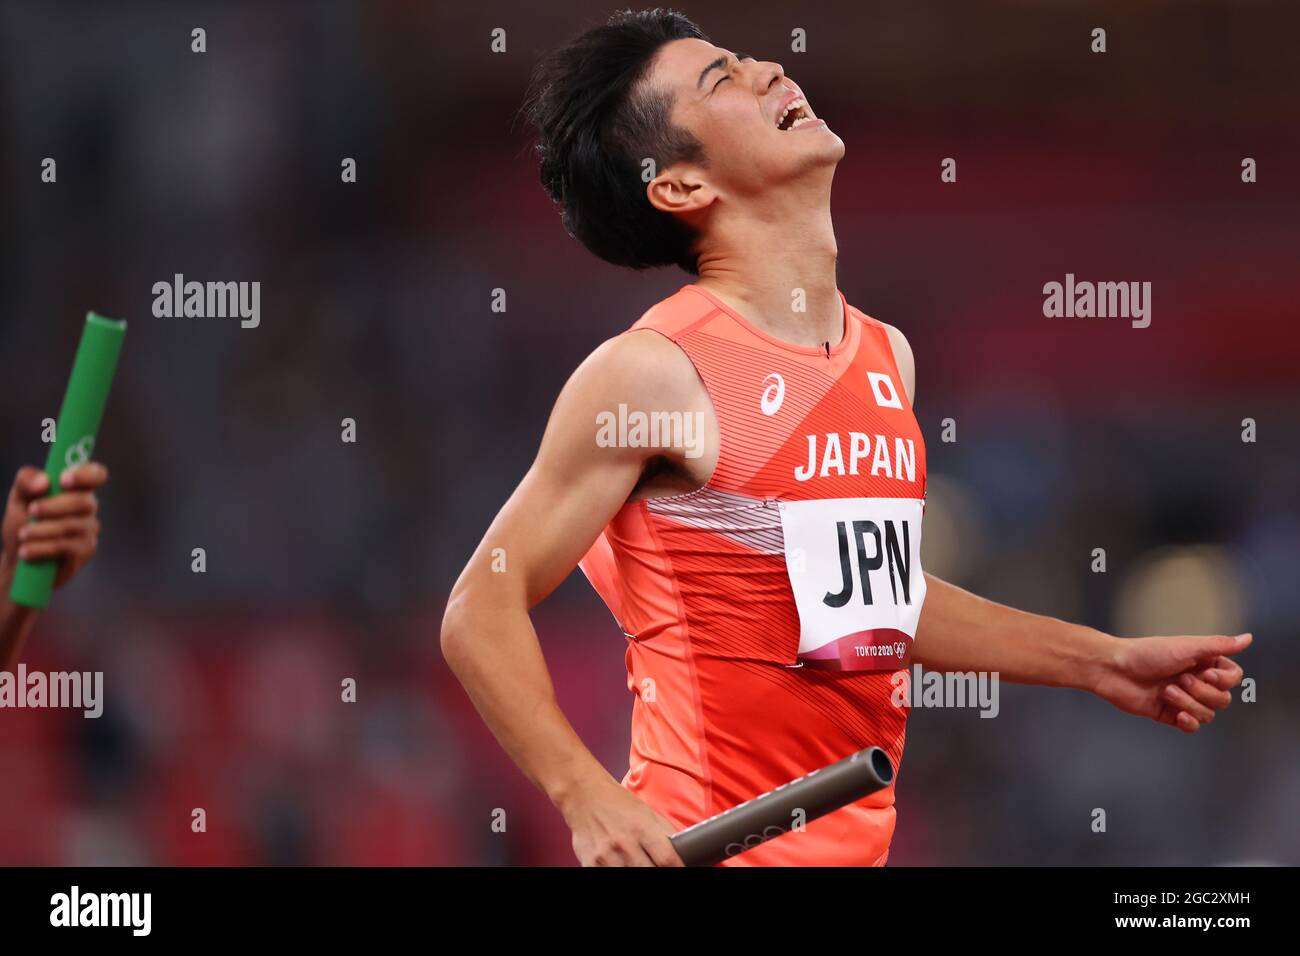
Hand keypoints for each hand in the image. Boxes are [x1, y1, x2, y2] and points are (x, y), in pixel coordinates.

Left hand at [0, 463, 108, 591]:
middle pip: (84, 501)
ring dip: (41, 530)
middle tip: (31, 511)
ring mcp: (89, 530)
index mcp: (75, 489)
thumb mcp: (18, 498)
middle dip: (53, 506)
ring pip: (72, 525)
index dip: (86, 475)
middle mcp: (88, 507)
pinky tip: (27, 551)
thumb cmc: (22, 525)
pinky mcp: (85, 551)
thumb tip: (44, 482)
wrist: (17, 561)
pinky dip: (42, 548)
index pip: (96, 475)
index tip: (63, 480)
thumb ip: (26, 481)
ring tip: (22, 536)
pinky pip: (66, 546)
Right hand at [560, 775, 684, 866]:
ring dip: (636, 871)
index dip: (678, 868)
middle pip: (650, 872)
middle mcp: (624, 843)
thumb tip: (682, 853)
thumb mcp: (646, 812)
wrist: (583, 794)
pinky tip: (621, 864)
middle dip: (656, 870)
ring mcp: (606, 856)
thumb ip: (664, 834)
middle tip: (656, 865)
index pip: (668, 860)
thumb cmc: (617, 802)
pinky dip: (618, 871)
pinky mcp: (590, 864)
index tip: (681, 870)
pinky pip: (607, 876)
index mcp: (642, 828)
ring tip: (637, 862)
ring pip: (629, 876)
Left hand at [1092, 633, 1250, 732]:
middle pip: (1223, 698)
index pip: (1233, 677)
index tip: (1204, 672)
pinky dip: (1189, 722)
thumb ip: (1218, 645)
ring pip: (1208, 713)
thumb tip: (1248, 638)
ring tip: (1166, 692)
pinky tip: (1177, 714)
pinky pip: (1193, 726)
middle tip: (1179, 680)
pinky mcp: (1169, 714)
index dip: (1224, 679)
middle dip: (1203, 692)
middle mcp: (1196, 680)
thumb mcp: (1186, 646)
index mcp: (1202, 662)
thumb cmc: (1147, 653)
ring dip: (1189, 703)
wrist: (1114, 669)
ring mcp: (1183, 698)